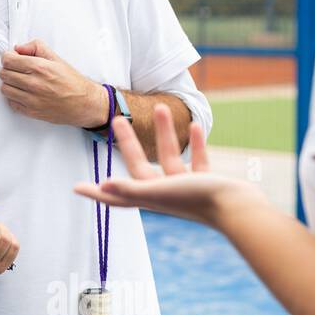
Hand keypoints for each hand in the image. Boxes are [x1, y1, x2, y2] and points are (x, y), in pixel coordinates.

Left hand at [0, 39, 104, 126]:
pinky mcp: (31, 112)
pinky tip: (24, 94)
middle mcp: (34, 83)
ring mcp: (31, 100)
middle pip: (4, 74)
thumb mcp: (56, 58)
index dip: (8, 57)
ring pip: (4, 89)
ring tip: (20, 82)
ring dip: (10, 84)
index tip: (13, 58)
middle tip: (18, 70)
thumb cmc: (72, 81)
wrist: (85, 103)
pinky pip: (11, 103)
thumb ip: (36, 47)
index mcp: (39, 67)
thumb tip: (18, 48)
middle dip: (9, 69)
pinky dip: (14, 98)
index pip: (8, 60)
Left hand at [74, 104, 264, 226]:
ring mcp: (186, 189)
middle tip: (118, 119)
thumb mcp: (159, 190)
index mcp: (149, 198)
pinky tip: (194, 125)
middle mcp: (165, 194)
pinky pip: (197, 160)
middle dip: (128, 143)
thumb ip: (130, 188)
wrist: (239, 209)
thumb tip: (102, 185)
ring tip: (161, 106)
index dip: (95, 193)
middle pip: (139, 165)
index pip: (115, 196)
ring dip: (165, 132)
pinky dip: (194, 143)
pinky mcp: (208, 183)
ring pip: (169, 156)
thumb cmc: (197, 199)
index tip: (76, 187)